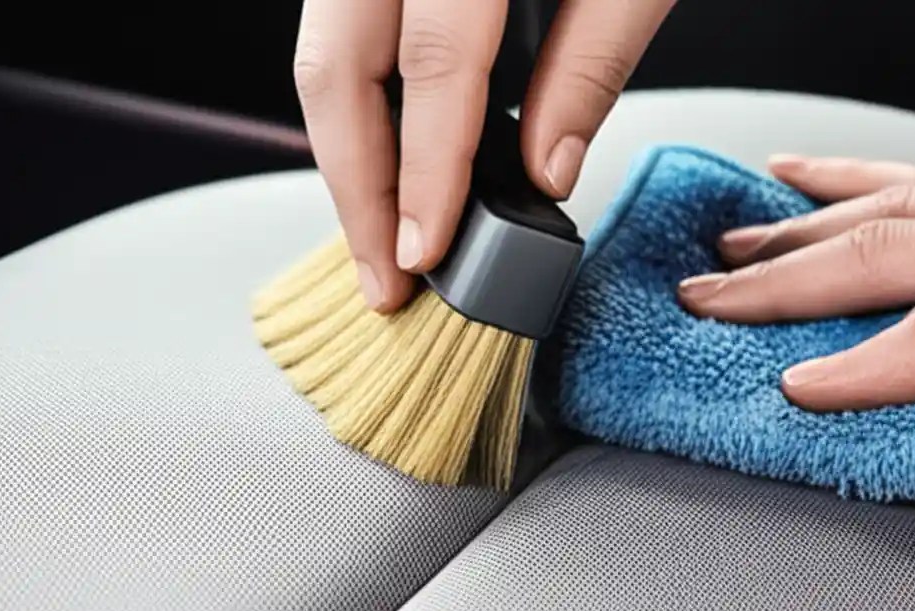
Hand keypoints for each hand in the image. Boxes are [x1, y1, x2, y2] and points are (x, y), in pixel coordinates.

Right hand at [294, 0, 675, 311]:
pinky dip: (360, 105)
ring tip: (379, 236)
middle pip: (336, 67)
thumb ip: (591, 59)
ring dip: (345, 155)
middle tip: (380, 275)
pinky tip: (387, 160)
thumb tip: (542, 170)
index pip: (431, 65)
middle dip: (353, 186)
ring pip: (322, 53)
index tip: (423, 254)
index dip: (423, 172)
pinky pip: (341, 32)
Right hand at [678, 155, 914, 412]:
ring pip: (889, 201)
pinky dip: (857, 175)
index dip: (856, 372)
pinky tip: (813, 175)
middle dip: (783, 280)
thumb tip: (889, 390)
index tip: (790, 390)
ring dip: (801, 226)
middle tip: (704, 299)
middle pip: (880, 251)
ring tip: (736, 243)